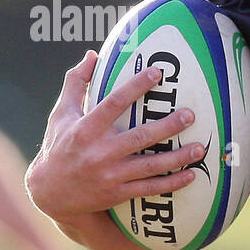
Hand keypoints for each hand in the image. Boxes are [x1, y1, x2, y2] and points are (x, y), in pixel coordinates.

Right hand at [26, 50, 205, 222]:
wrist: (50, 193)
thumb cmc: (58, 146)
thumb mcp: (61, 113)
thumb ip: (76, 83)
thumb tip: (93, 55)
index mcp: (86, 129)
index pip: (114, 103)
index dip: (136, 86)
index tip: (157, 73)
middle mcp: (99, 152)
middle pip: (139, 137)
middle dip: (167, 127)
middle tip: (190, 114)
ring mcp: (110, 175)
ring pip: (150, 166)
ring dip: (177, 157)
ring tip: (200, 148)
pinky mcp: (117, 194)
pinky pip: (148, 189)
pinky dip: (171, 184)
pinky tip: (190, 176)